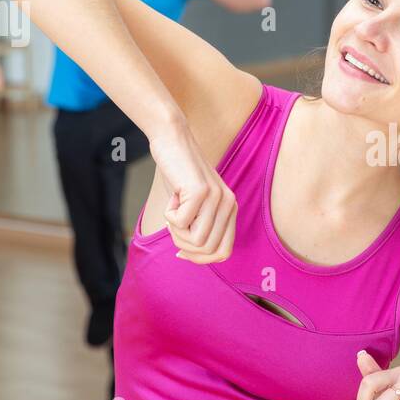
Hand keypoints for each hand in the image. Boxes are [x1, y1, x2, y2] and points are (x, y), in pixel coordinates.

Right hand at [149, 120, 236, 263]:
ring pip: (195, 241)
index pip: (223, 252)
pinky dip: (169, 216)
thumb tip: (187, 257)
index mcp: (231, 209)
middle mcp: (229, 204)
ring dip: (176, 232)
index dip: (200, 258)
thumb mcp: (194, 206)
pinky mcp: (200, 192)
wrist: (171, 140)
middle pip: (207, 251)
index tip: (182, 251)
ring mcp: (216, 198)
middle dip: (184, 246)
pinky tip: (172, 197)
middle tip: (175, 225)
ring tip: (173, 211)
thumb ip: (199, 229)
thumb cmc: (178, 175)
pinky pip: (181, 224)